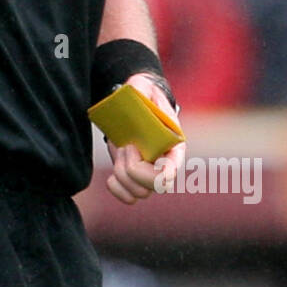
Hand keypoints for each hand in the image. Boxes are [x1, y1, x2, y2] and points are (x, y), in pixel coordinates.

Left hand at [104, 71, 185, 205]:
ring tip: (121, 149)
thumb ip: (141, 91)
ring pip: (138, 194)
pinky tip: (112, 172)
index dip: (152, 171)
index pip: (170, 172)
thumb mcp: (142, 89)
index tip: (134, 147)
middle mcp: (165, 165)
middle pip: (153, 188)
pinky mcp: (135, 178)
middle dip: (131, 168)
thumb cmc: (142, 96)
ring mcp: (150, 174)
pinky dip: (117, 189)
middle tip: (125, 145)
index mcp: (174, 147)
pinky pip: (128, 198)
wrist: (135, 105)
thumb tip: (137, 96)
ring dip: (121, 173)